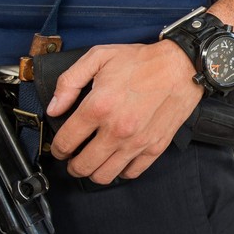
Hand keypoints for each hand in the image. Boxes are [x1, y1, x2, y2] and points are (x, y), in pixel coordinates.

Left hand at [47, 41, 203, 183]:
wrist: (180, 67)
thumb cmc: (141, 61)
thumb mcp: (98, 57)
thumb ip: (69, 82)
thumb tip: (54, 108)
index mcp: (98, 107)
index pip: (66, 142)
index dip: (57, 148)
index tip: (60, 147)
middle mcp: (116, 130)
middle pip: (82, 166)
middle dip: (72, 165)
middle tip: (73, 158)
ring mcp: (136, 142)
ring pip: (104, 176)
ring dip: (93, 172)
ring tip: (93, 162)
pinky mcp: (154, 147)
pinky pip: (131, 173)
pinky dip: (120, 171)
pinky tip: (116, 160)